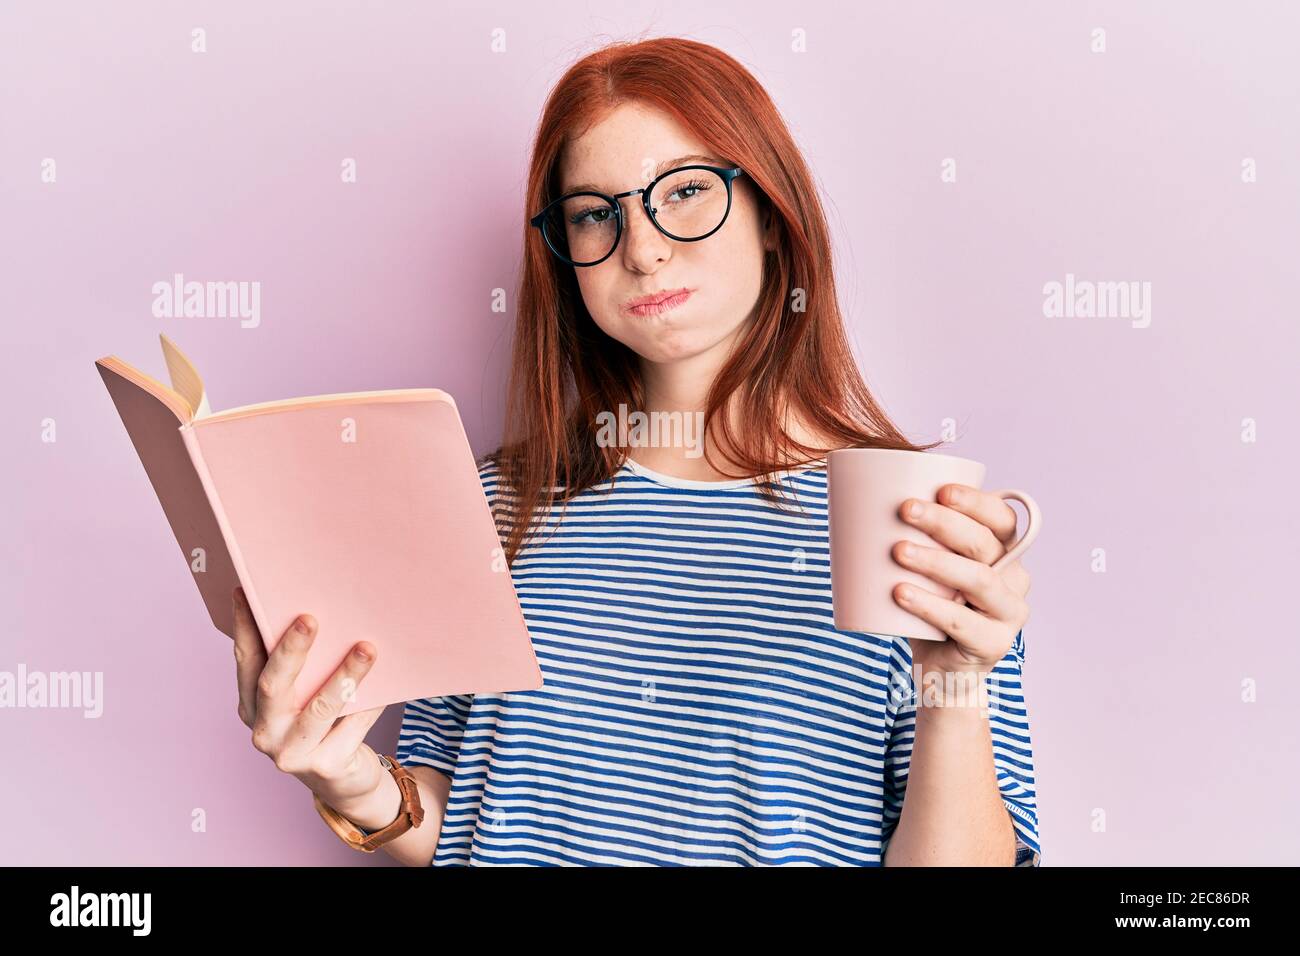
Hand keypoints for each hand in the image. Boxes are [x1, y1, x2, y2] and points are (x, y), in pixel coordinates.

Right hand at [230, 587, 387, 806]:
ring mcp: (293, 753)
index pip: (246, 662)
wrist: (344, 781)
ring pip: (320, 708)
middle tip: (309, 618)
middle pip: (273, 686)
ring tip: (366, 647)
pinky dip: (372, 701)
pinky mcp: (327, 766)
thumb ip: (301, 666)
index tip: (247, 592)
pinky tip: (390, 681)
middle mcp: (265, 731)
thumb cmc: (322, 724)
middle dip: (291, 650)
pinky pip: (355, 725)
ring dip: (344, 675)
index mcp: (251, 707)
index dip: (245, 628)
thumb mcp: (302, 696)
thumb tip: (318, 607)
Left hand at [889, 483, 1031, 677]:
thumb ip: (917, 538)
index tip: (941, 489)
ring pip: (979, 579)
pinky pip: (962, 622)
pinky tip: (901, 593)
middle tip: (905, 510)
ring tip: (898, 551)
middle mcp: (1015, 579)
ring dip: (937, 561)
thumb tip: (863, 500)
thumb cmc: (932, 606)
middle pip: (985, 544)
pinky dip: (929, 605)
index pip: (1001, 518)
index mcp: (1003, 552)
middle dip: (944, 523)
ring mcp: (1009, 614)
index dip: (976, 501)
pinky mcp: (995, 644)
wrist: (943, 669)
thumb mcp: (928, 568)